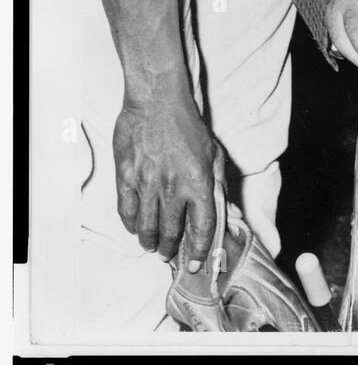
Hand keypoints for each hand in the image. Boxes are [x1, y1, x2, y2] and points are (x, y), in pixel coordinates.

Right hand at [113, 88, 220, 270]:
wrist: (157, 101)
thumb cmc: (188, 126)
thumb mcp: (214, 153)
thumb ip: (218, 184)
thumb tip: (225, 210)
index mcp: (198, 183)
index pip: (201, 228)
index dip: (200, 250)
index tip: (196, 263)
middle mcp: (172, 189)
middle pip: (171, 232)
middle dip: (171, 249)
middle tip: (169, 255)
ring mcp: (146, 184)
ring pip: (147, 226)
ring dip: (150, 241)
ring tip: (153, 246)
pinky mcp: (126, 177)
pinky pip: (127, 210)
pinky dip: (131, 224)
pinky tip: (135, 228)